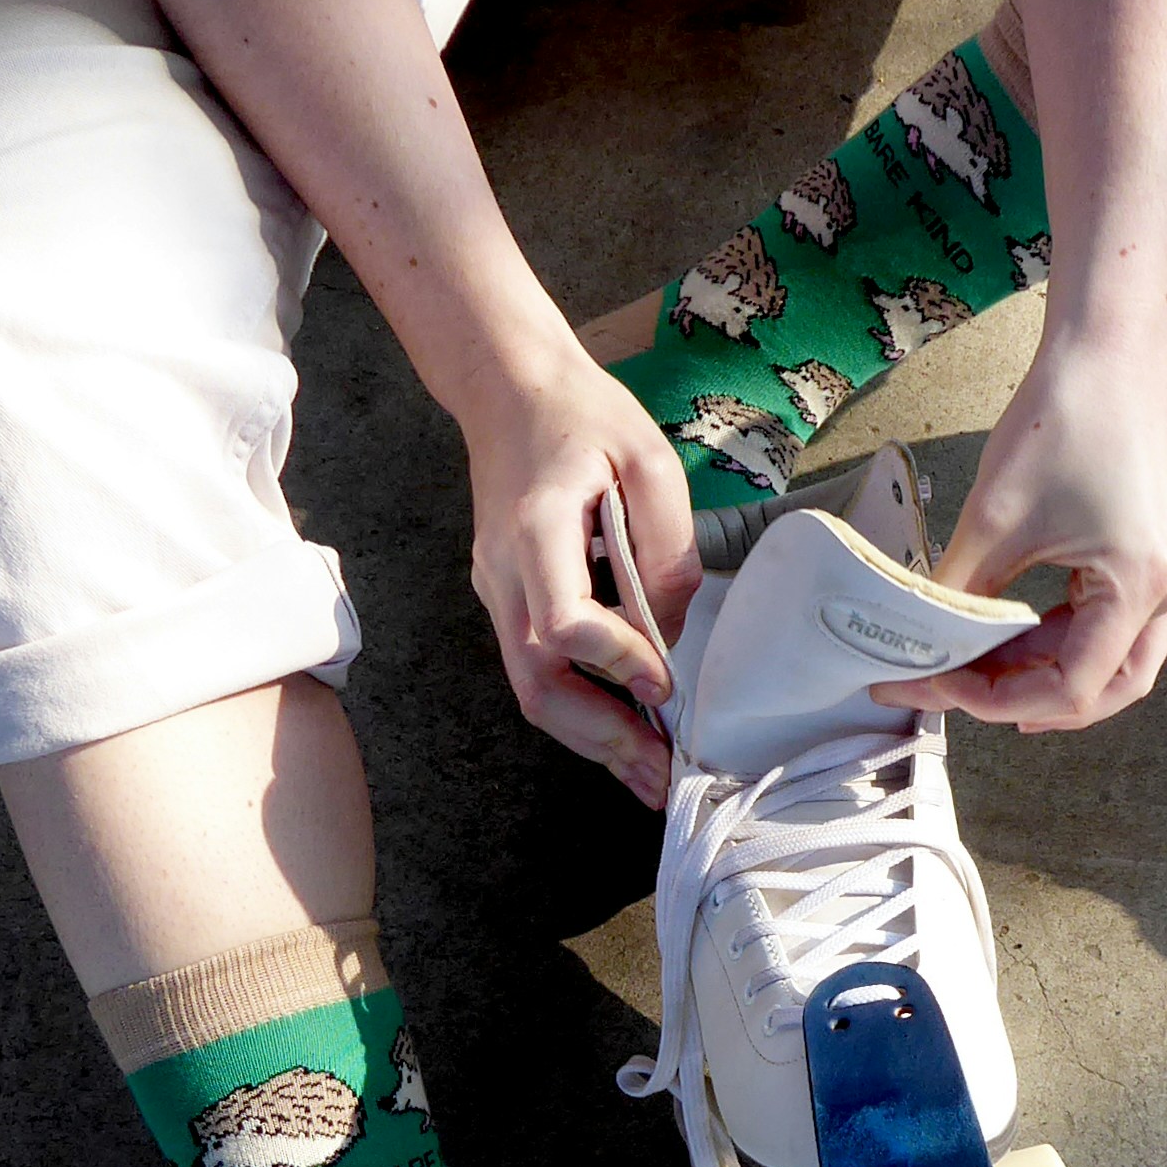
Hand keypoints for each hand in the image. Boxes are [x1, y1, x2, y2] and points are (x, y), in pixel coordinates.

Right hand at [457, 349, 702, 807]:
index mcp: (535, 528)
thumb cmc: (583, 416)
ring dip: (591, 738)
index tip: (666, 683)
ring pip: (531, 688)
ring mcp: (496, 590)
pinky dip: (579, 707)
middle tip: (659, 776)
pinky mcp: (506, 599)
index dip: (617, 661)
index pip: (564, 622)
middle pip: (537, 682)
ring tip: (647, 773)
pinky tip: (623, 729)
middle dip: (602, 738)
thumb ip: (666, 547)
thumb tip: (671, 631)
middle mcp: (501, 572)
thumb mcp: (649, 460)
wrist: (509, 391)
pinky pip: (536, 667)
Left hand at [869, 330, 1166, 733]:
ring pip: (1113, 662)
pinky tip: (1011, 634)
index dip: (1000, 700)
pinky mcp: (1160, 558)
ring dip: (1043, 669)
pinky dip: (1063, 637)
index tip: (939, 686)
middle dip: (1029, 700)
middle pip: (1109, 690)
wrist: (1111, 353)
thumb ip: (959, 595)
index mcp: (1142, 583)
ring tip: (974, 664)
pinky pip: (1114, 624)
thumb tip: (921, 648)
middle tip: (959, 693)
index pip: (1075, 687)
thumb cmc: (1061, 418)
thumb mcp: (992, 520)